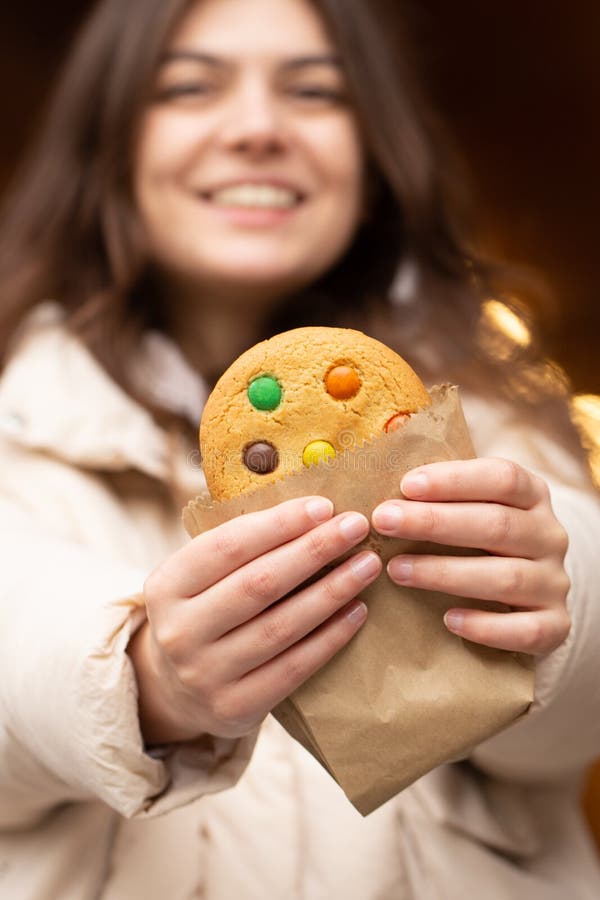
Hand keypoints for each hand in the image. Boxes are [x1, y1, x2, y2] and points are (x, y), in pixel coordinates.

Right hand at [128, 496, 380, 743]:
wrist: (176, 691)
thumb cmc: (205, 611)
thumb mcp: (200, 577)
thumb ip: (241, 546)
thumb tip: (314, 511)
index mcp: (166, 585)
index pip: (228, 546)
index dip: (279, 524)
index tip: (324, 506)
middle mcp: (179, 631)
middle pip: (259, 584)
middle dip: (314, 550)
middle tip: (356, 526)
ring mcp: (205, 674)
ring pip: (282, 626)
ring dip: (332, 591)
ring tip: (367, 565)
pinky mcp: (235, 707)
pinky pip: (295, 667)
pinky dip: (330, 636)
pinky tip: (357, 611)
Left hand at [371, 458, 570, 655]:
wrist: (530, 591)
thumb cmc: (483, 538)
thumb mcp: (473, 507)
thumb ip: (441, 498)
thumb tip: (379, 490)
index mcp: (532, 496)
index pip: (502, 478)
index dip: (455, 480)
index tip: (407, 485)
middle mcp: (549, 536)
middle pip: (497, 524)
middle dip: (434, 522)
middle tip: (384, 521)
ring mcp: (554, 582)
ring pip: (506, 577)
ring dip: (445, 573)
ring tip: (397, 570)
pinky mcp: (556, 625)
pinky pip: (528, 630)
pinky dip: (487, 627)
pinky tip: (449, 620)